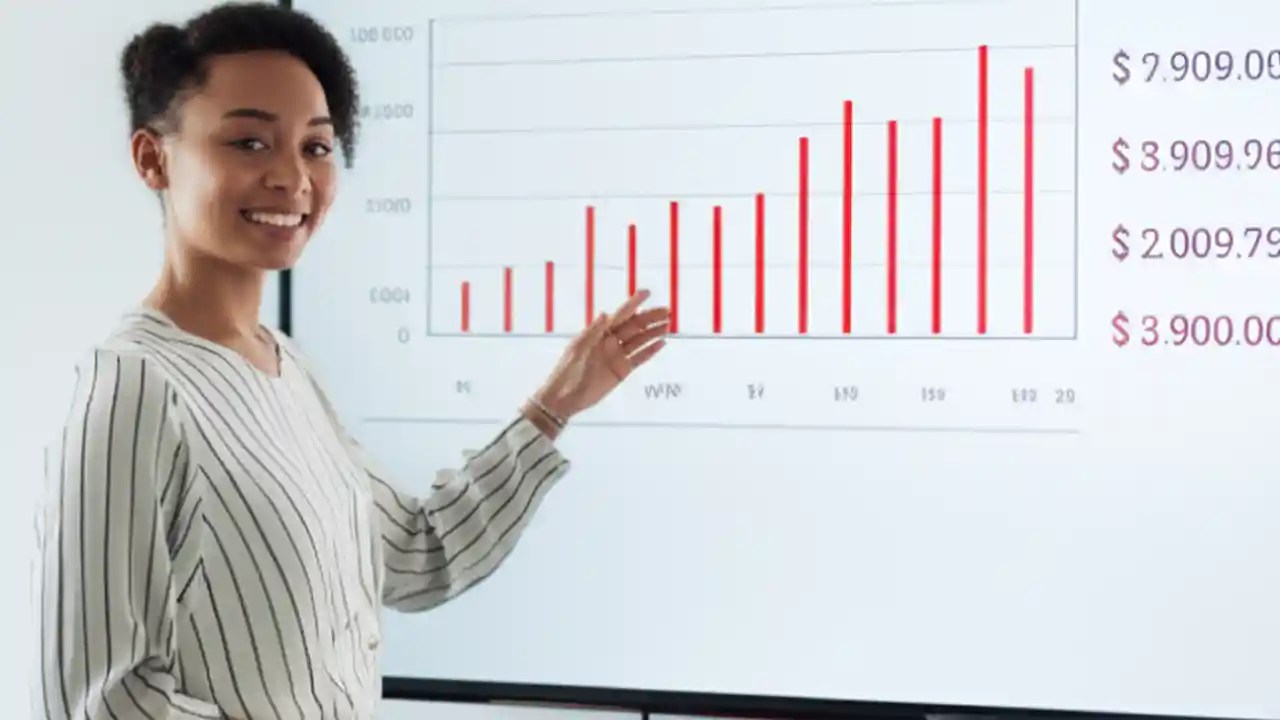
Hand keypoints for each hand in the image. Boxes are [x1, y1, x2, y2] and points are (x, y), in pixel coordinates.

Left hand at [528, 289, 669, 424]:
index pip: (619, 315)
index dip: (633, 303)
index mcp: (598, 333)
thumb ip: (593, 332)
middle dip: (649, 318)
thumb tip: (604, 313)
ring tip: (667, 325)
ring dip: (652, 332)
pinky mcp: (622, 370)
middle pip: (633, 326)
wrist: (564, 398)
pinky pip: (639, 358)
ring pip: (639, 341)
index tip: (647, 293)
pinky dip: (650, 351)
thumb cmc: (568, 371)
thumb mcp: (578, 349)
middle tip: (666, 311)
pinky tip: (661, 343)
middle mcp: (610, 341)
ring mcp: (617, 356)